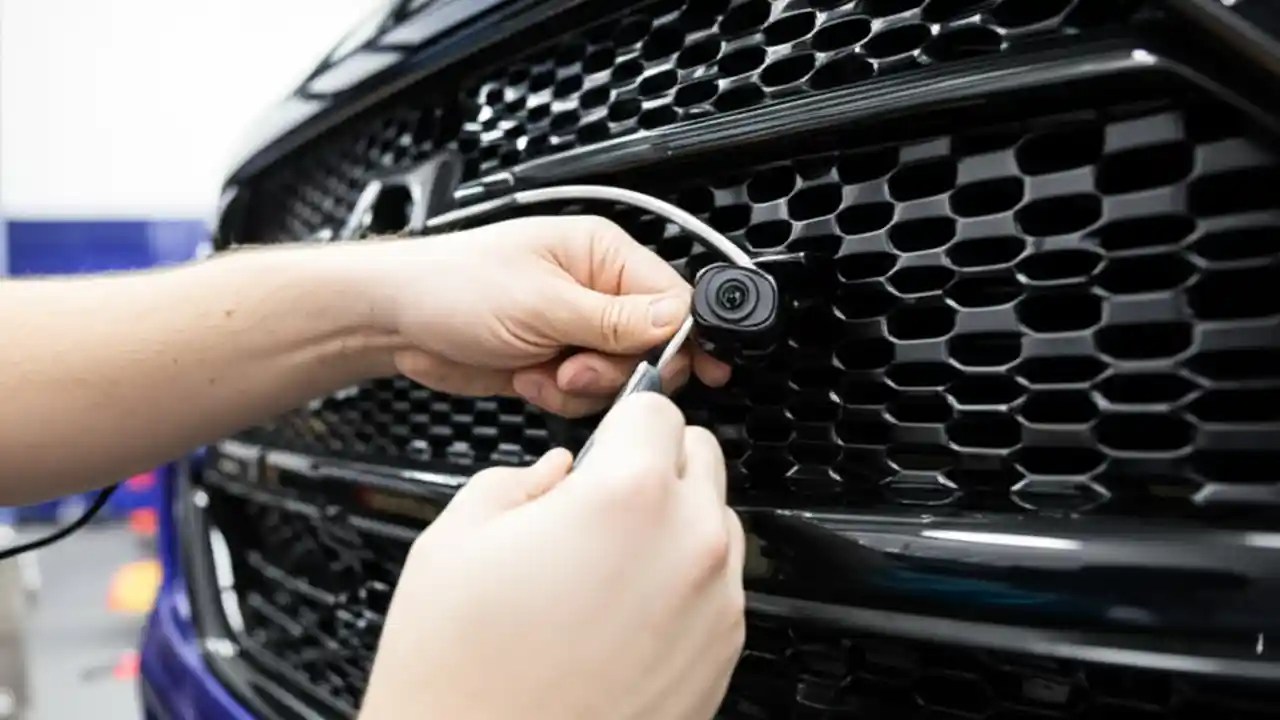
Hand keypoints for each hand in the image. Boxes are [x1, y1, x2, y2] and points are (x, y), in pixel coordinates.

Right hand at [359, 394, 745, 719]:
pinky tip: (619, 613)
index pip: (655, 407)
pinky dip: (681, 582)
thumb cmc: (461, 675)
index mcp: (628, 495)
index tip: (602, 439)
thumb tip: (556, 472)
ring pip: (714, 521)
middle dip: (653, 463)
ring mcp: (716, 605)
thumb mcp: (454, 539)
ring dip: (672, 524)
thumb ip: (517, 479)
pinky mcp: (722, 656)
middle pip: (699, 456)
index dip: (619, 418)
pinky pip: (718, 586)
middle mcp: (690, 545)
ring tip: (604, 567)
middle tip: (597, 501)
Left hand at [366, 215, 730, 415]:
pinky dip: (558, 397)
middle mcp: (596, 290)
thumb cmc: (453, 285)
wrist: (395, 319)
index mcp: (602, 254)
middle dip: (615, 370)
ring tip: (541, 369)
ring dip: (581, 388)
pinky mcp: (556, 361)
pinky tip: (527, 378)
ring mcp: (576, 329)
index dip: (679, 341)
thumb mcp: (542, 302)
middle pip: (653, 347)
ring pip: (619, 379)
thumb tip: (679, 320)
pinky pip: (585, 395)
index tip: (671, 369)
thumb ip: (615, 318)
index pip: (673, 300)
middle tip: (574, 367)